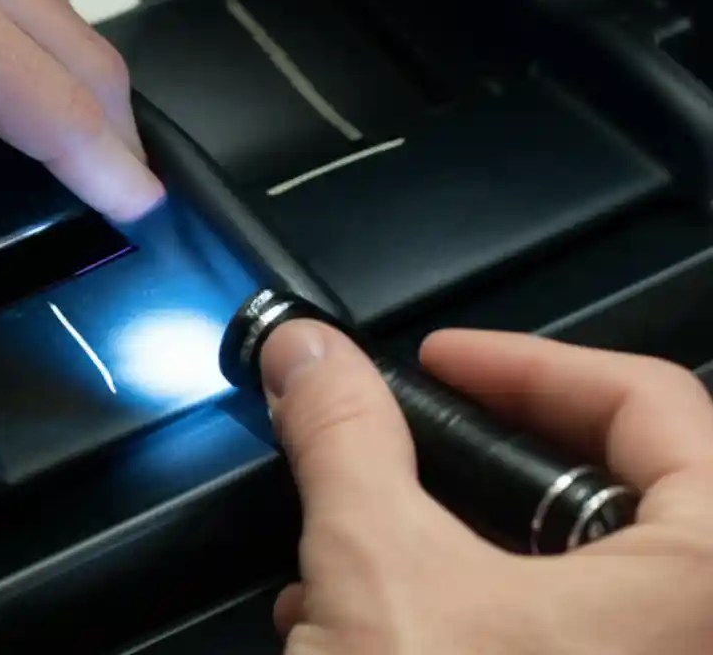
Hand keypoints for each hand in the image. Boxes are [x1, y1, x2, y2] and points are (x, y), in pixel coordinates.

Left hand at [0, 0, 161, 330]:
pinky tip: (13, 73)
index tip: (140, 207)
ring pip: (55, 5)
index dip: (110, 169)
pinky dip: (35, 37)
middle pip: (83, 47)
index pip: (57, 107)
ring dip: (79, 78)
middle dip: (115, 128)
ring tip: (77, 141)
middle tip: (120, 185)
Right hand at [259, 322, 712, 653]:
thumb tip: (311, 357)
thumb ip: (345, 438)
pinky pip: (550, 634)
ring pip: (570, 568)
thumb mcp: (377, 564)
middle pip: (604, 482)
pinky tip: (364, 621)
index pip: (648, 400)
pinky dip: (460, 611)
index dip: (524, 363)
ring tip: (357, 545)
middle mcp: (702, 630)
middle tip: (412, 438)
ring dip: (449, 541)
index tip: (444, 362)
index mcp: (705, 576)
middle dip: (474, 461)